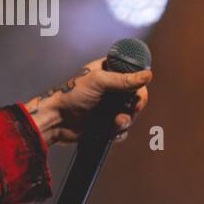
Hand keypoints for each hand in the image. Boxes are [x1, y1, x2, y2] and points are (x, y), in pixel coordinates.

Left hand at [22, 57, 151, 147]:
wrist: (55, 120)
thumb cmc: (70, 95)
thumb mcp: (98, 82)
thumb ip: (123, 79)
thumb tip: (148, 75)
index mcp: (108, 72)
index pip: (134, 76)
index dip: (139, 85)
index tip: (138, 93)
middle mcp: (110, 89)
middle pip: (136, 97)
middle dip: (135, 106)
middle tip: (131, 109)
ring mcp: (107, 107)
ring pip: (130, 114)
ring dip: (126, 120)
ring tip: (115, 123)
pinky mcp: (104, 123)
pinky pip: (121, 129)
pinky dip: (119, 132)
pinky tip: (111, 132)